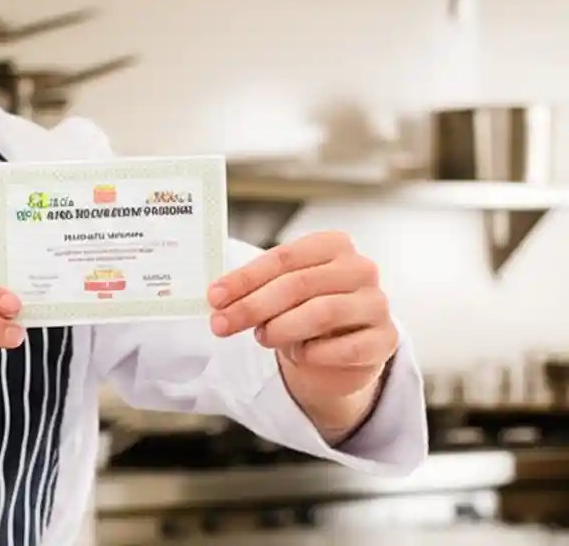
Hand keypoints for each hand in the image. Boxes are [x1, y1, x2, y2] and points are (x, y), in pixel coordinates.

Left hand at [207, 232, 397, 433]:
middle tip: (221, 324)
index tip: (214, 297)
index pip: (284, 258)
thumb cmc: (303, 311)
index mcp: (333, 245)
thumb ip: (255, 290)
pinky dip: (315, 353)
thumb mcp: (278, 293)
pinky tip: (300, 355)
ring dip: (282, 328)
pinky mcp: (386, 339)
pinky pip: (347, 348)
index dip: (245, 278)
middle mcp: (360, 269)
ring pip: (322, 313)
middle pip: (298, 284)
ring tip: (262, 338)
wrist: (339, 351)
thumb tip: (218, 299)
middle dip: (253, 306)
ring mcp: (377, 303)